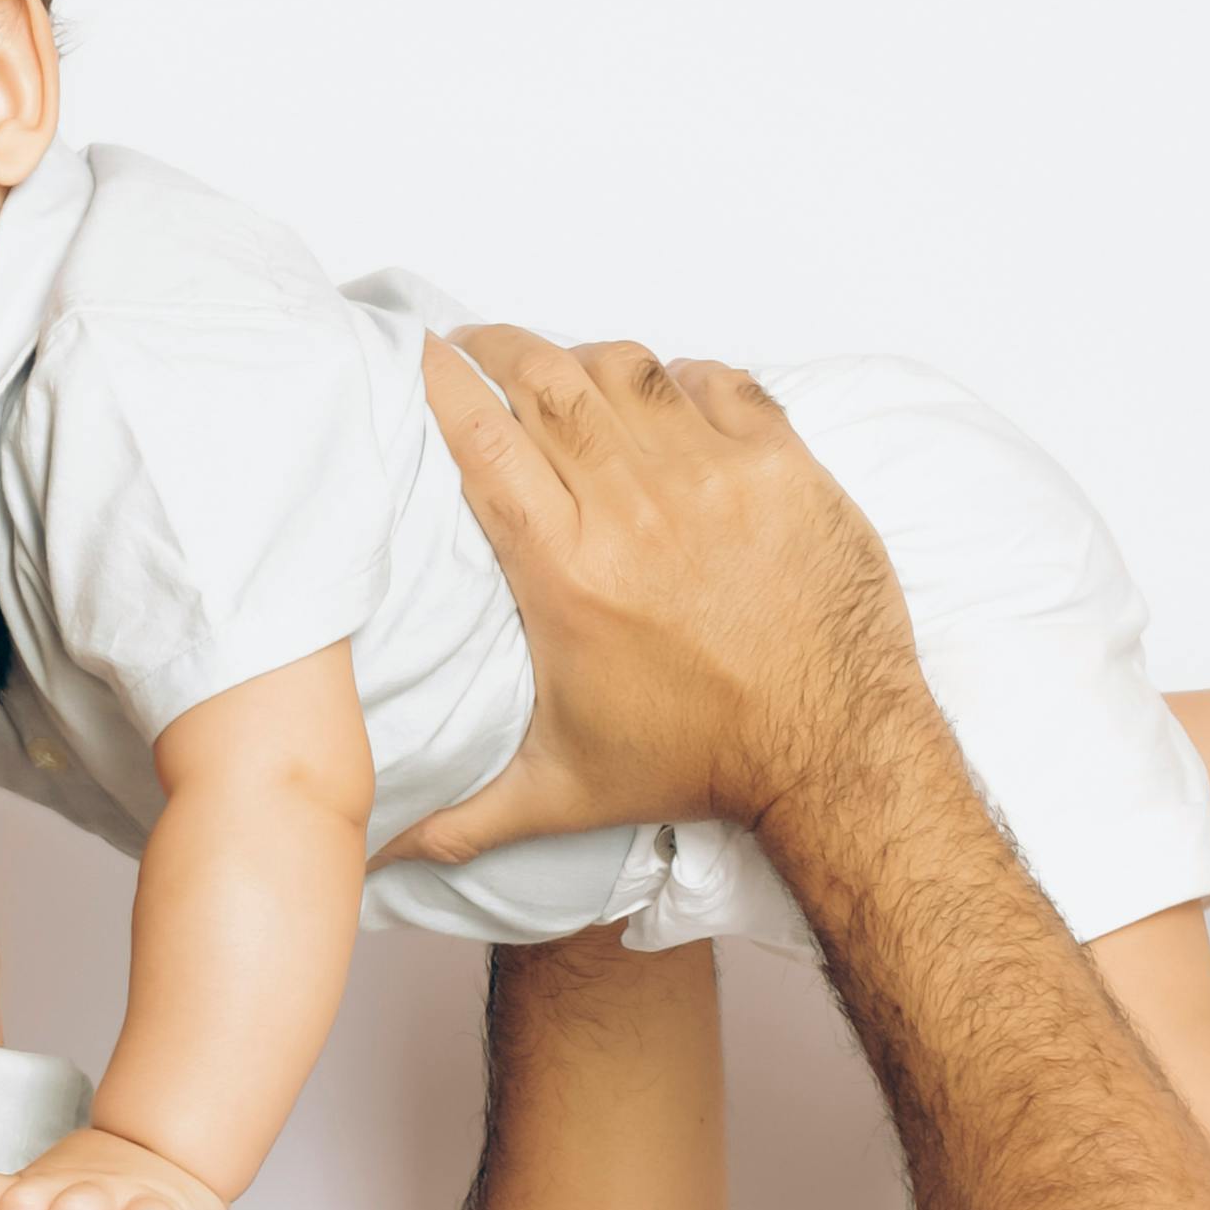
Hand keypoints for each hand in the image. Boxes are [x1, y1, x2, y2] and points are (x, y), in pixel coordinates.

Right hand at [381, 333, 920, 878]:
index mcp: (564, 568)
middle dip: (499, 348)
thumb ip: (460, 817)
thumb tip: (379, 861)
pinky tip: (667, 401)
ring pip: (625, 367)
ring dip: (585, 361)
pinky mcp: (780, 463)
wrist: (831, 751)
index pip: (482, 436)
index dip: (440, 380)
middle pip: (544, 376)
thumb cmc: (699, 763)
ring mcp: (712, 473)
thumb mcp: (562, 792)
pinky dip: (680, 379)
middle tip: (481, 348)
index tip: (419, 355)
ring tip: (569, 376)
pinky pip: (714, 380)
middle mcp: (632, 504)